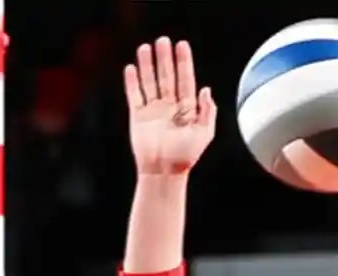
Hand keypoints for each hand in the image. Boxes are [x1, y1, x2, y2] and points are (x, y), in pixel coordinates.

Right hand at [125, 37, 216, 175]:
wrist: (163, 172)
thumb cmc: (186, 157)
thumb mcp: (204, 134)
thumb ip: (207, 111)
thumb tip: (206, 90)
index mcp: (186, 108)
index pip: (185, 79)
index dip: (184, 62)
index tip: (182, 45)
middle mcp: (170, 106)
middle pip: (166, 76)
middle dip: (164, 58)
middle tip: (162, 40)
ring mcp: (153, 110)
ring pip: (149, 82)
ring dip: (147, 65)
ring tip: (145, 48)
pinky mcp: (138, 117)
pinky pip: (134, 96)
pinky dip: (132, 82)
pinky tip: (131, 68)